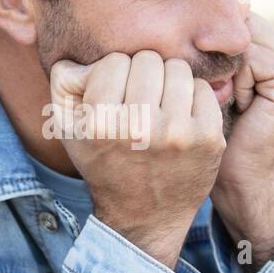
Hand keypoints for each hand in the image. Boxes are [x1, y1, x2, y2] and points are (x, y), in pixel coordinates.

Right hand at [50, 50, 224, 268]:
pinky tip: (180, 117)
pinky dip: (191, 98)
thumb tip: (82, 56)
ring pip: (178, 68)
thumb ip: (64, 83)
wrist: (145, 216)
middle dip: (142, 75)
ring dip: (168, 83)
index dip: (113, 75)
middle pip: (148, 60)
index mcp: (102, 125)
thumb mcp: (68, 129)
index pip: (114, 62)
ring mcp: (178, 133)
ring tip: (160, 106)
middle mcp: (140, 128)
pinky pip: (202, 88)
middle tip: (139, 99)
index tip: (114, 96)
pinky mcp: (209, 137)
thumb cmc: (105, 162)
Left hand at [212, 13, 273, 267]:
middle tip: (215, 92)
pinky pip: (249, 59)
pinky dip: (234, 82)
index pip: (236, 21)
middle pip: (239, 27)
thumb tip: (187, 13)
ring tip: (227, 101)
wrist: (238, 180)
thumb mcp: (211, 83)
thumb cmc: (216, 135)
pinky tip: (238, 106)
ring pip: (242, 42)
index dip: (211, 45)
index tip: (205, 79)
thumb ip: (213, 50)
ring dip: (223, 71)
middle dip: (217, 56)